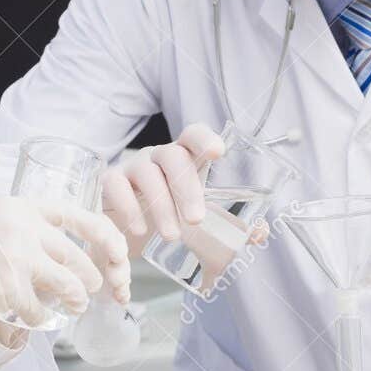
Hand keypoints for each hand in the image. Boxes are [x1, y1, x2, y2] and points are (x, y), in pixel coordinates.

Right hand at [0, 197, 130, 344]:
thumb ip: (25, 227)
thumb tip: (60, 251)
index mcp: (22, 207)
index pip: (78, 215)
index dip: (102, 233)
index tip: (114, 248)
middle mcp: (24, 228)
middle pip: (77, 254)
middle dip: (91, 275)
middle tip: (91, 287)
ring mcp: (19, 258)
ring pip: (69, 283)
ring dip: (78, 299)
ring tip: (77, 306)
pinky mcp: (10, 288)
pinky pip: (41, 310)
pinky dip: (43, 319)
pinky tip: (38, 319)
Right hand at [99, 123, 226, 259]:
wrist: (125, 225)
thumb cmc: (170, 214)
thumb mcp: (199, 218)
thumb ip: (229, 224)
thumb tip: (260, 233)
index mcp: (185, 158)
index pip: (193, 135)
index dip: (204, 139)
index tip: (217, 152)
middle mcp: (158, 156)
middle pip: (173, 156)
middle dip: (187, 188)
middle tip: (196, 219)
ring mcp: (133, 166)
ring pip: (147, 174)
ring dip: (162, 205)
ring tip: (172, 235)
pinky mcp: (110, 182)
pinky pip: (116, 186)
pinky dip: (129, 208)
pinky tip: (139, 229)